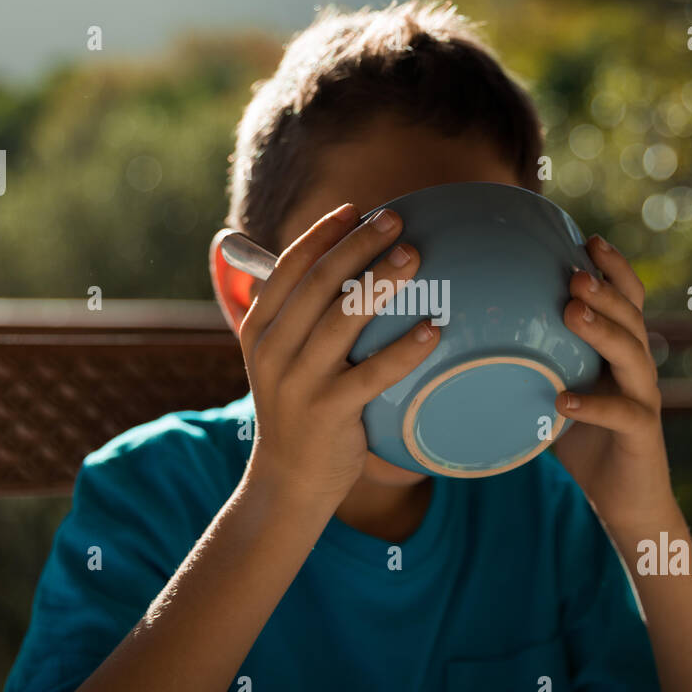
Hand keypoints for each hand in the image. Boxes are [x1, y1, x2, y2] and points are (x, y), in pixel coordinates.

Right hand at [238, 203, 440, 511]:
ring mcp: (297, 382)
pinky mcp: (328, 413)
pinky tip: (433, 328)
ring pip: (341, 320)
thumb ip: (302, 317)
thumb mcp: (284, 359)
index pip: (288, 269)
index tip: (354, 209)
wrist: (287, 481)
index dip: (321, 235)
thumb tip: (349, 265)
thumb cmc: (299, 408)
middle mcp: (272, 351)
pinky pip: (371, 375)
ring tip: (415, 256)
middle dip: (356, 246)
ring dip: (380, 283)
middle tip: (395, 220)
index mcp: (259, 330)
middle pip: (316, 284)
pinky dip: (403, 349)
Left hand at [551, 234, 674, 528]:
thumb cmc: (585, 441)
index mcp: (623, 353)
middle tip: (574, 271)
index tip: (589, 239)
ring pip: (633, 356)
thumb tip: (474, 336)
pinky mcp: (641, 435)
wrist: (626, 500)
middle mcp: (640, 368)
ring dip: (603, 331)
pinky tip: (564, 398)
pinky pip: (620, 414)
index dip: (615, 269)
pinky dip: (593, 405)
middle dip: (605, 291)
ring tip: (573, 312)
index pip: (627, 300)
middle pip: (631, 318)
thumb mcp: (558, 391)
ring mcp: (644, 399)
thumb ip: (536, 363)